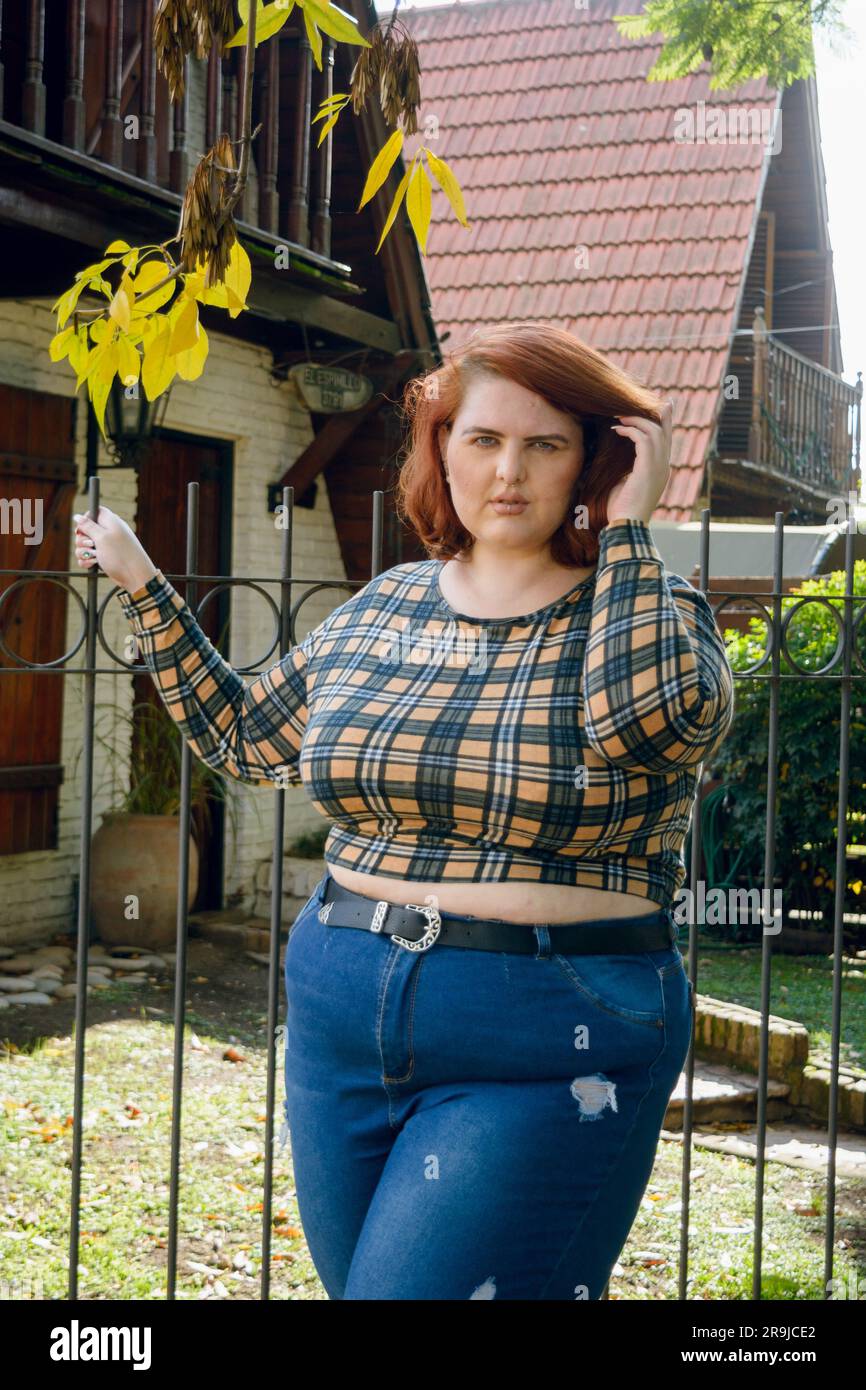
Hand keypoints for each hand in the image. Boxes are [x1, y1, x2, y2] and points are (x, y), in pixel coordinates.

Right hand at [72, 506, 157, 593]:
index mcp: (110, 522)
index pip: (93, 512)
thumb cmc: (121, 555)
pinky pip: (88, 557)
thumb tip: (76, 516)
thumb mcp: (102, 537)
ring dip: (84, 552)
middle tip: (91, 545)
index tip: (82, 530)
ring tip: (95, 557)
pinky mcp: (103, 558)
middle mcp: (107, 532)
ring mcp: (105, 546)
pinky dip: (87, 561)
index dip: (85, 520)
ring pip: (84, 545)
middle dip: (82, 540)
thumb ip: (87, 526)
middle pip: (85, 530)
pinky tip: (93, 564)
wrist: (135, 576)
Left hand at [603, 399, 672, 525]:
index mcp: (660, 471)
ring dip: (636, 420)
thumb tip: (616, 456)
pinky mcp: (648, 468)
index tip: (660, 407)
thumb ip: (627, 468)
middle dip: (656, 413)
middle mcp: (663, 467)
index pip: (665, 441)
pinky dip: (631, 431)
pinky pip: (644, 439)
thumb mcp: (625, 484)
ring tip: (620, 417)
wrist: (626, 525)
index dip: (663, 423)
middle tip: (639, 402)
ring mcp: (658, 467)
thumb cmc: (621, 509)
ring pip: (655, 431)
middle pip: (665, 431)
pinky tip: (617, 430)